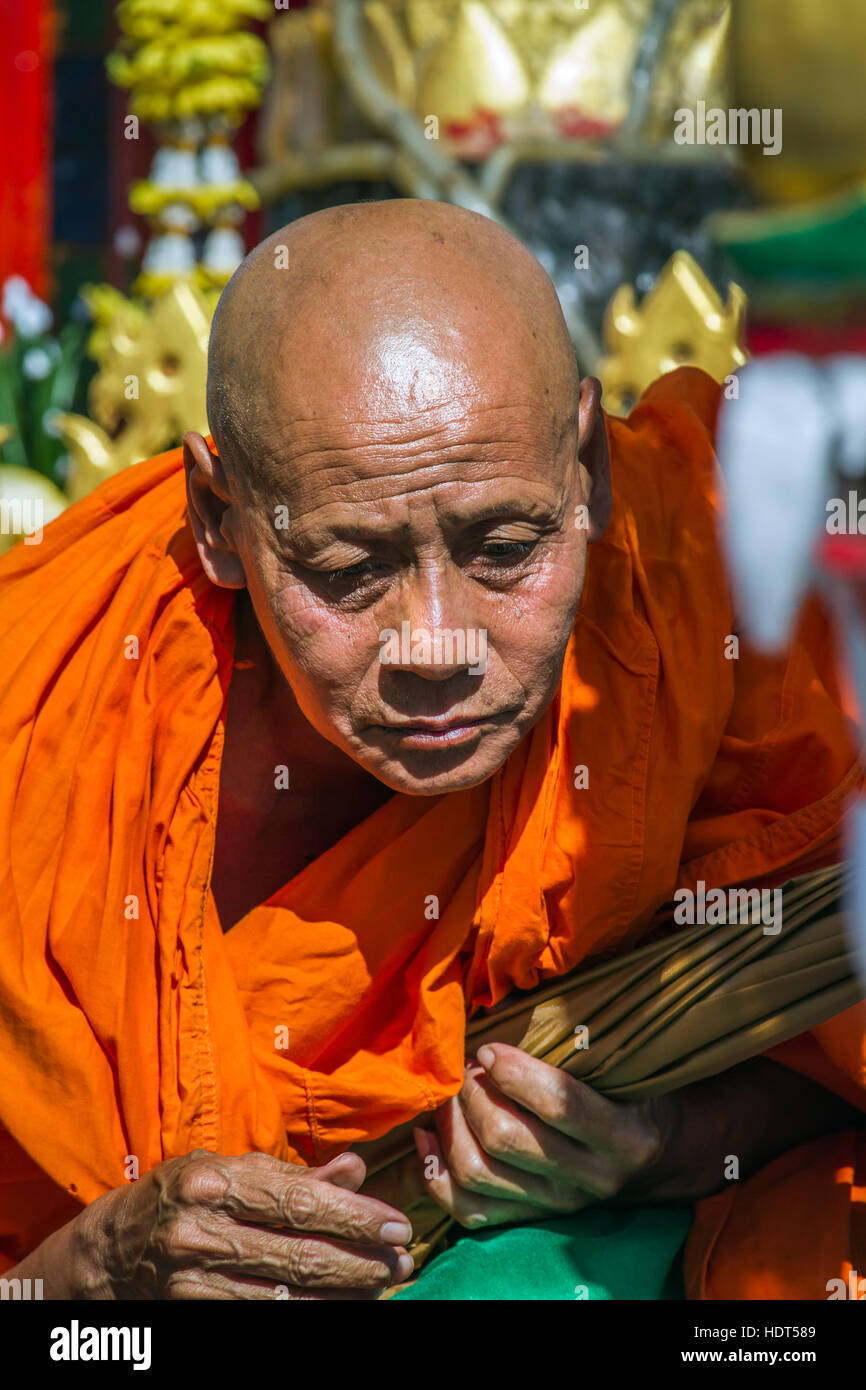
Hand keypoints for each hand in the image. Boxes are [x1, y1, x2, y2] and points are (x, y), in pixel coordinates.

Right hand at [75, 1149, 413, 1298]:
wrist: (112, 1248)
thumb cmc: (185, 1194)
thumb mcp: (231, 1168)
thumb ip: (294, 1173)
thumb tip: (356, 1169)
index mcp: (213, 1179)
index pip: (298, 1200)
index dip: (354, 1215)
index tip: (396, 1224)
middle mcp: (200, 1227)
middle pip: (297, 1251)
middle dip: (359, 1260)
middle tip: (401, 1261)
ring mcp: (193, 1276)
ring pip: (285, 1293)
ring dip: (343, 1292)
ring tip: (381, 1284)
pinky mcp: (191, 1310)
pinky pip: (263, 1316)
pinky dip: (308, 1311)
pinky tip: (339, 1305)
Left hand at [413, 1043, 663, 1228]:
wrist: (657, 1158)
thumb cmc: (632, 1091)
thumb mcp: (624, 1064)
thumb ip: (578, 1043)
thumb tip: (506, 1004)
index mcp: (623, 1135)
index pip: (560, 1104)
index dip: (514, 1072)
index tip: (489, 1047)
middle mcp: (590, 1178)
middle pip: (505, 1138)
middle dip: (472, 1093)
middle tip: (467, 1066)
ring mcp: (558, 1205)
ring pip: (479, 1173)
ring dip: (451, 1125)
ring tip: (451, 1093)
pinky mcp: (530, 1219)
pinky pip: (468, 1209)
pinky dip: (436, 1174)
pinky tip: (427, 1135)